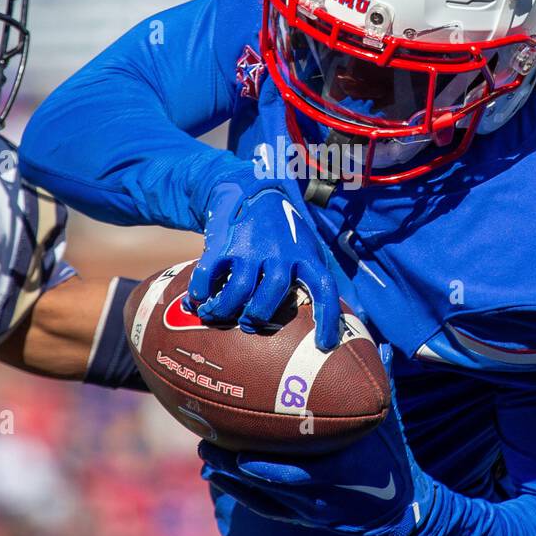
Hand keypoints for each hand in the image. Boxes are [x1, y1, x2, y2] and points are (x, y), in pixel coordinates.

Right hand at [189, 177, 340, 349]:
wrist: (251, 190)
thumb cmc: (282, 230)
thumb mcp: (306, 246)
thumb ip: (312, 276)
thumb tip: (338, 316)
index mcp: (306, 256)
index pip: (324, 288)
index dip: (327, 319)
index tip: (324, 345)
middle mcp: (281, 253)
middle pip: (271, 297)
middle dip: (256, 318)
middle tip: (247, 324)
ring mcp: (251, 248)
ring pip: (239, 291)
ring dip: (223, 310)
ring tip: (215, 314)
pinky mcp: (225, 243)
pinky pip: (209, 274)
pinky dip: (200, 292)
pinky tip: (198, 299)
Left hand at [198, 344, 431, 535]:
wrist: (399, 510)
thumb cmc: (393, 461)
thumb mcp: (390, 425)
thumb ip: (383, 386)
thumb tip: (379, 344)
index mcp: (339, 472)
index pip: (299, 475)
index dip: (267, 468)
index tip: (241, 452)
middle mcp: (320, 496)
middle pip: (268, 486)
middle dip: (236, 468)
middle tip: (208, 445)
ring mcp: (309, 510)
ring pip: (262, 498)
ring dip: (232, 480)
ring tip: (206, 457)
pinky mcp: (302, 518)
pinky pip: (265, 507)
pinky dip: (241, 494)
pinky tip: (217, 477)